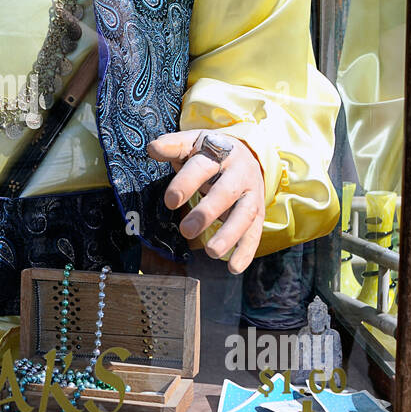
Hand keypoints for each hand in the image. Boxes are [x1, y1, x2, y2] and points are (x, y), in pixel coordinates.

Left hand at [146, 129, 265, 273]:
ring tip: (211, 252)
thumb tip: (152, 148)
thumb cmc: (210, 153)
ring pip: (244, 215)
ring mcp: (252, 193)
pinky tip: (233, 268)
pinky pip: (255, 232)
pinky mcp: (258, 212)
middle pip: (226, 192)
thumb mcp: (193, 143)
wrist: (248, 153)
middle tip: (186, 230)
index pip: (202, 167)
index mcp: (220, 152)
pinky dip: (245, 251)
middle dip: (207, 212)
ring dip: (229, 235)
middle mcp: (240, 173)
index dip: (186, 182)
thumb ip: (173, 146)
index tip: (170, 201)